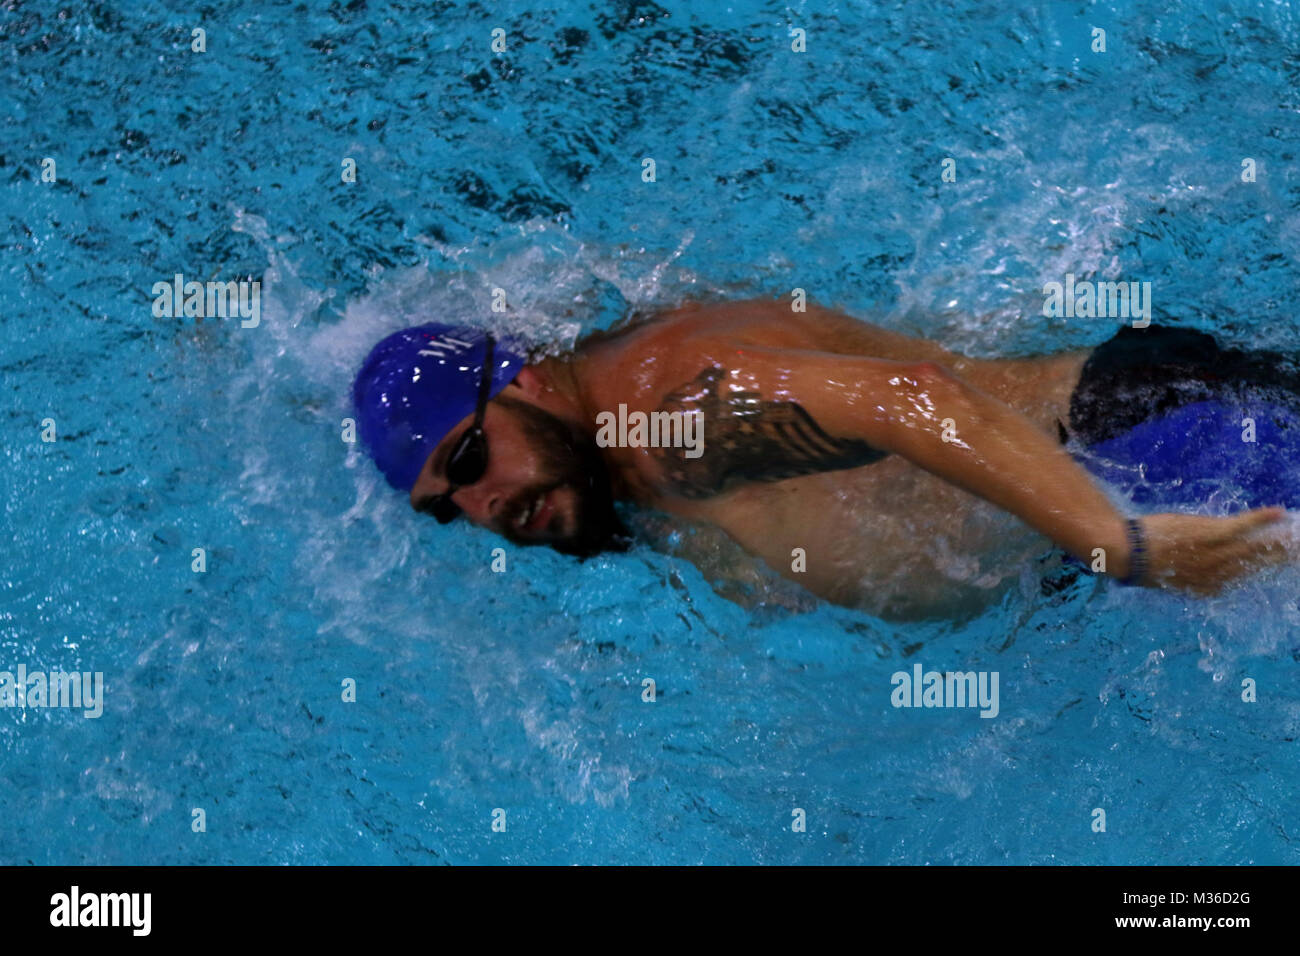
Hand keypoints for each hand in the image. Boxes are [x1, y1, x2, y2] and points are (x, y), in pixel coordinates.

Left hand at [1137, 508, 1288, 593]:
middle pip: (1258, 565)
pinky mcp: (1212, 533)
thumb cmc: (1139, 564)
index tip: (1273, 565)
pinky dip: (1263, 518)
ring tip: (1297, 538)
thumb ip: (1190, 579)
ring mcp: (1218, 552)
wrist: (1126, 553)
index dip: (1261, 570)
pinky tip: (1281, 512)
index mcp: (1208, 587)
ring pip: (1258, 547)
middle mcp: (1219, 573)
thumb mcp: (1170, 579)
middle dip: (1281, 558)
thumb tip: (1199, 575)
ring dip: (1281, 541)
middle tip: (1299, 552)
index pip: (1242, 579)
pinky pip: (1244, 525)